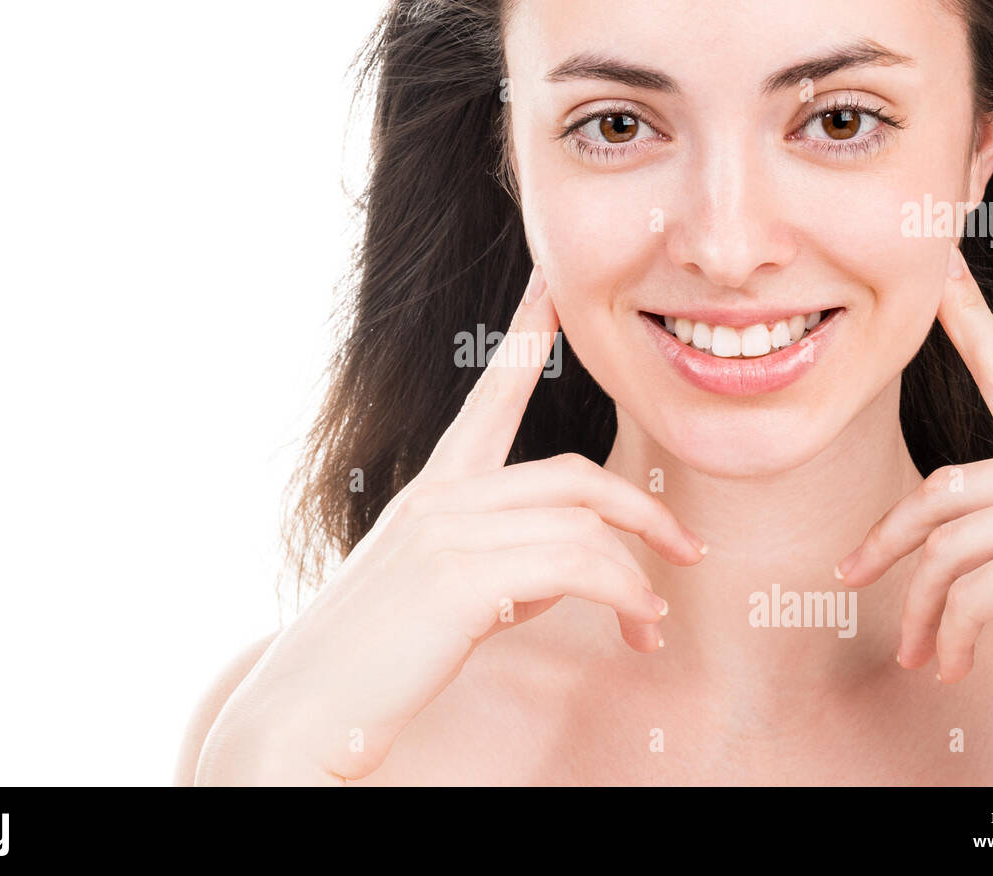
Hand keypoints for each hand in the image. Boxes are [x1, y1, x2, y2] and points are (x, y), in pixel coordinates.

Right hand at [195, 264, 705, 783]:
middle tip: (687, 551)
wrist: (305, 711)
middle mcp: (440, 496)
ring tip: (651, 622)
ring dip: (638, 574)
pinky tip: (637, 625)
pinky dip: (625, 593)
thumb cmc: (375, 657)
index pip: (491, 395)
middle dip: (643, 513)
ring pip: (584, 522)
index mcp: (433, 490)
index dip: (527, 332)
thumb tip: (570, 565)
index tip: (553, 281)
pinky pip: (579, 564)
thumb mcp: (441, 590)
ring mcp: (446, 530)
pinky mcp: (461, 576)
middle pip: (575, 477)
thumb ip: (502, 560)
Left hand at [835, 245, 992, 742]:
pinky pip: (962, 597)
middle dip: (886, 540)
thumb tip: (940, 530)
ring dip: (917, 611)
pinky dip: (947, 638)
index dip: (972, 324)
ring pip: (942, 552)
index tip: (943, 275)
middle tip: (851, 576)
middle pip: (939, 492)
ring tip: (917, 652)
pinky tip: (953, 667)